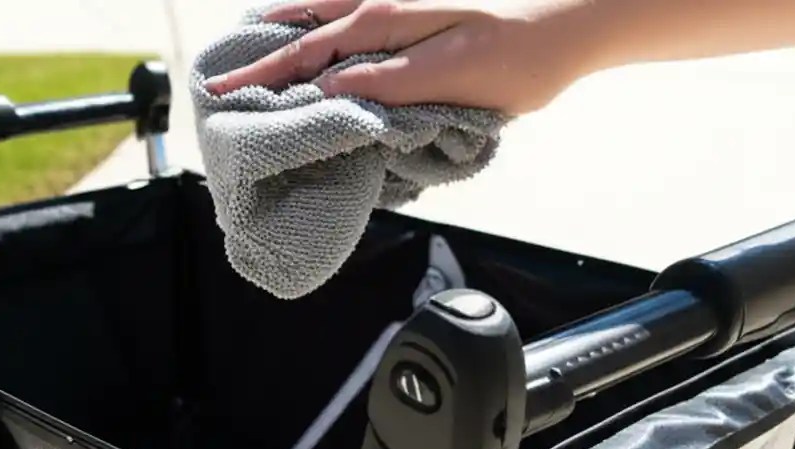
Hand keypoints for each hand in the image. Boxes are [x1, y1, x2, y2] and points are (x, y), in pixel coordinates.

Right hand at [204, 0, 602, 114]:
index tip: (223, 95)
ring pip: (324, 8)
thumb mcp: (453, 76)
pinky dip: (320, 12)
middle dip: (261, 54)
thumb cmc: (520, 55)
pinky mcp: (414, 3)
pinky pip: (350, 4)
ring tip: (250, 38)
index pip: (307, 54)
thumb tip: (329, 91)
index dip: (265, 77)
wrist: (575, 17)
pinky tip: (314, 21)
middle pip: (305, 27)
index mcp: (384, 22)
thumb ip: (388, 82)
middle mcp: (381, 2)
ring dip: (285, 25)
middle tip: (219, 77)